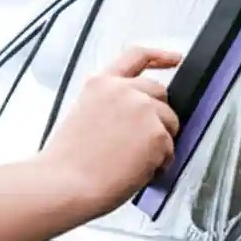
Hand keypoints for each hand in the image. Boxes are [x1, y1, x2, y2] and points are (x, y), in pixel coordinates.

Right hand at [39, 46, 181, 216]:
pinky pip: (170, 151)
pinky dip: (159, 164)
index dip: (160, 55)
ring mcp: (143, 111)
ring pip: (170, 123)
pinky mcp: (157, 134)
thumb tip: (135, 117)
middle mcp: (124, 91)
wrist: (65, 185)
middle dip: (159, 115)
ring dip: (160, 142)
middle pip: (160, 93)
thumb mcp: (84, 115)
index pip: (136, 56)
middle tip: (144, 140)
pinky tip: (135, 171)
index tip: (175, 58)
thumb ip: (111, 105)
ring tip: (132, 161)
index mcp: (101, 84)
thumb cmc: (68, 162)